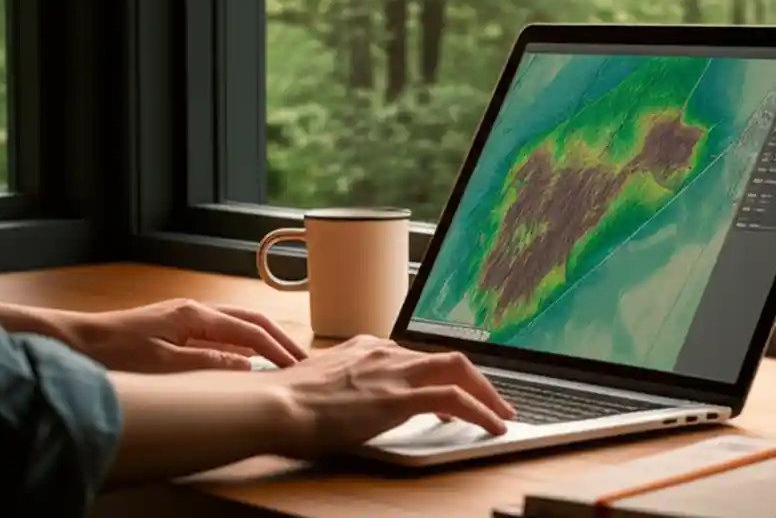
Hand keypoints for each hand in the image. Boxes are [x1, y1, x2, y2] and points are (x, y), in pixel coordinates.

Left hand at [66, 299, 308, 371]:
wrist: (79, 342)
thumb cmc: (117, 354)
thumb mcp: (165, 364)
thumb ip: (209, 363)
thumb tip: (249, 366)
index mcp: (196, 316)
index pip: (250, 331)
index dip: (277, 350)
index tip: (299, 367)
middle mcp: (196, 310)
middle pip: (251, 321)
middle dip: (279, 340)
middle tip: (304, 360)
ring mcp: (187, 317)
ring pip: (239, 324)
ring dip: (264, 340)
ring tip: (286, 359)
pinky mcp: (178, 327)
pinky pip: (223, 332)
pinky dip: (244, 343)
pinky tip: (250, 359)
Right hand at [260, 335, 516, 456]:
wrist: (275, 405)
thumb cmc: (286, 403)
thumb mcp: (319, 386)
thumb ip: (342, 387)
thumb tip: (348, 403)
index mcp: (365, 349)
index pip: (416, 356)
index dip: (440, 374)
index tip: (451, 390)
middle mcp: (384, 353)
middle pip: (445, 358)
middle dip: (475, 379)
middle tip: (493, 401)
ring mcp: (393, 373)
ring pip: (458, 370)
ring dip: (486, 393)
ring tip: (500, 414)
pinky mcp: (398, 397)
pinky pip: (454, 400)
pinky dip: (480, 410)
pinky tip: (493, 426)